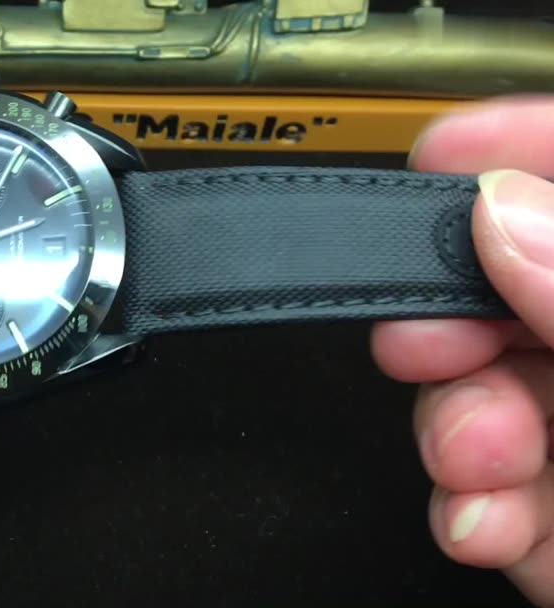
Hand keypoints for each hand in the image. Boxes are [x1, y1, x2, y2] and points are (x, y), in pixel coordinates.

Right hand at [371, 97, 553, 604]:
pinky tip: (489, 521)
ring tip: (476, 459)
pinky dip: (468, 511)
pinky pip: (489, 495)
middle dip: (455, 315)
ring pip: (485, 394)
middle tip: (425, 334)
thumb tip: (503, 211)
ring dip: (455, 429)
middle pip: (514, 287)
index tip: (447, 148)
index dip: (525, 145)